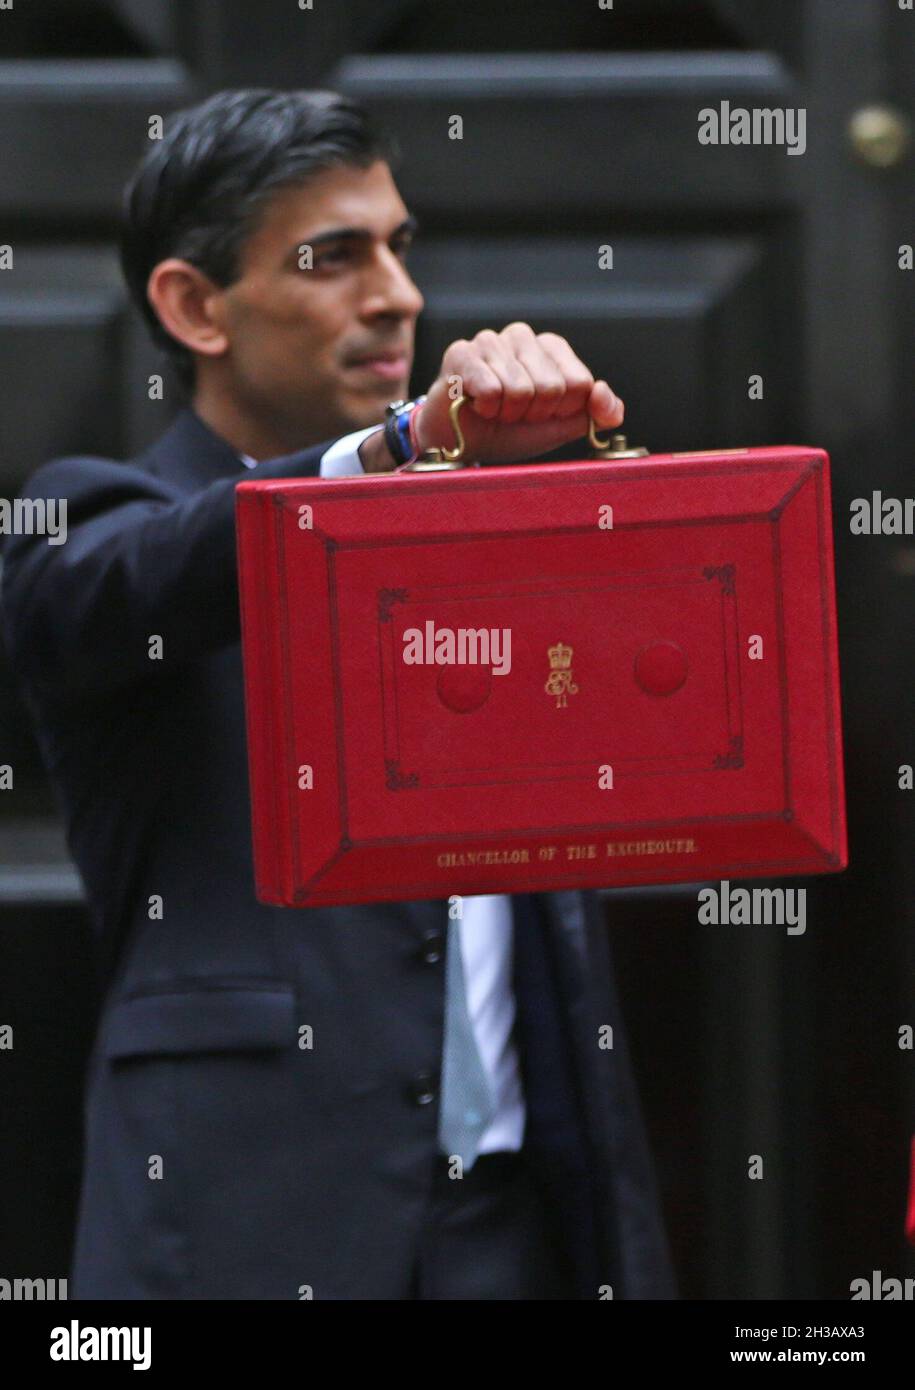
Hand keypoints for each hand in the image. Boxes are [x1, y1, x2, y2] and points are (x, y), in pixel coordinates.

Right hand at [413, 323, 623, 463]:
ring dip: (507, 413)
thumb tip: (604, 397)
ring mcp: (491, 341)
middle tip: (514, 414)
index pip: (581, 383)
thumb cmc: (510, 430)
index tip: (542, 414)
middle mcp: (524, 337)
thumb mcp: (561, 427)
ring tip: (494, 410)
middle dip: (533, 414)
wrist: (462, 444)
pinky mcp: (461, 353)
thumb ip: (595, 414)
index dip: (561, 411)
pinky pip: (491, 390)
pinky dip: (485, 410)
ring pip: (520, 389)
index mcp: (552, 348)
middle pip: (552, 386)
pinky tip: (475, 404)